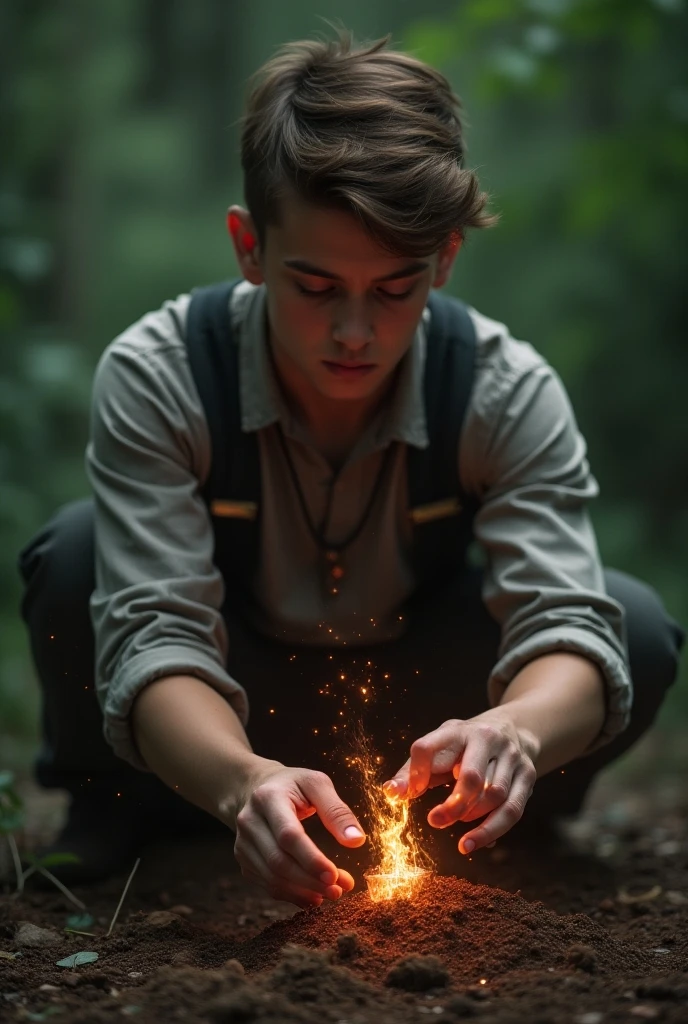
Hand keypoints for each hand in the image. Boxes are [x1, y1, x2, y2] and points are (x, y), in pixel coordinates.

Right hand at [231, 761, 366, 908]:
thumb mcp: (316, 784)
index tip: (335, 875)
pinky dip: (292, 895)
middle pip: (278, 861)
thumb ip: (337, 810)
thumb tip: (357, 840)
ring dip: (304, 891)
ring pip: (272, 877)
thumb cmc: (292, 785)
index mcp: (268, 798)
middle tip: (339, 889)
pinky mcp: (244, 860)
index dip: (311, 859)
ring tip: (332, 893)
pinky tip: (314, 895)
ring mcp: (243, 843)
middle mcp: (250, 822)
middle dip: (311, 880)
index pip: (288, 835)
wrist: (255, 787)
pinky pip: (268, 884)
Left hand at [383, 714, 538, 854]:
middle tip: (435, 821)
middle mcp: (485, 738)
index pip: (428, 747)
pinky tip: (475, 842)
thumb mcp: (438, 748)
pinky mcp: (528, 773)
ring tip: (459, 822)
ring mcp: (511, 755)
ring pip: (494, 795)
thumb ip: (413, 771)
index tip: (407, 795)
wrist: (513, 728)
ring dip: (474, 816)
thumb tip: (389, 793)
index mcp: (455, 731)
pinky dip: (492, 830)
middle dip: (453, 806)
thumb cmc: (463, 747)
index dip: (416, 773)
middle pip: (471, 777)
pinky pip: (513, 809)